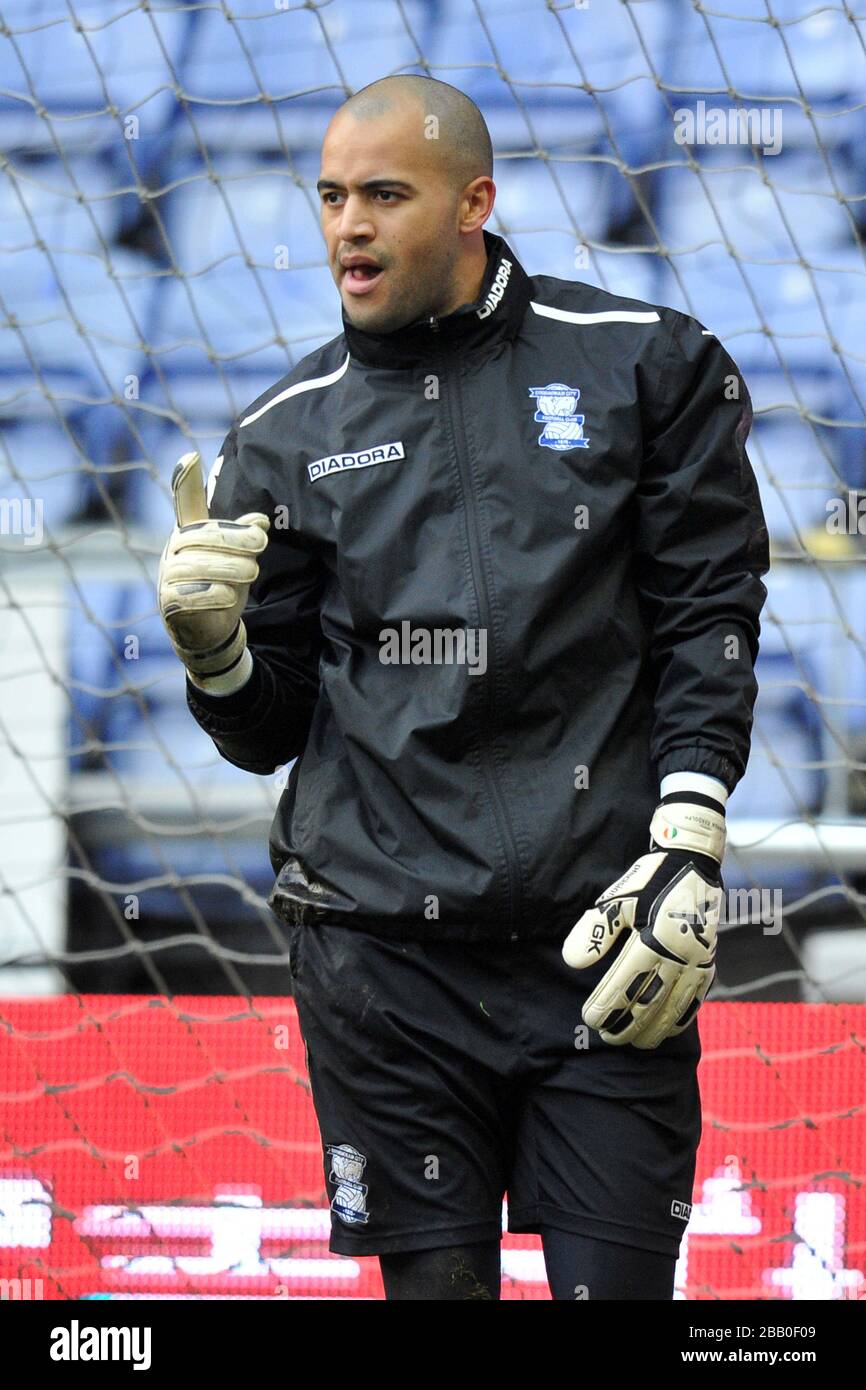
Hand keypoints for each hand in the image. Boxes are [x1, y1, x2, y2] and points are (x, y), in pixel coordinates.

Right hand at [157, 451, 269, 694]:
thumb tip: (260, 518)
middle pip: (207, 537)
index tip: (191, 456)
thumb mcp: (238, 556)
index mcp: (188, 533)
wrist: (208, 628)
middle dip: (239, 540)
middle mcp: (173, 551)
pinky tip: (230, 597)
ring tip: (251, 573)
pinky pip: (193, 595)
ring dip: (234, 569)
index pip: (186, 504)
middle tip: (261, 546)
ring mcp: (166, 577)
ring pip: (202, 567)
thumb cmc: (223, 582)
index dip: (186, 480)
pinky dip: (217, 596)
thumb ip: (245, 535)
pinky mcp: (168, 604)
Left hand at [561, 796, 724, 1048]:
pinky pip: (698, 996)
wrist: (692, 860)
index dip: (609, 1004)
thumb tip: (573, 962)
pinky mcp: (709, 959)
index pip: (627, 982)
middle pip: (652, 1000)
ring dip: (655, 1027)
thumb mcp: (617, 898)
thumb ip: (597, 930)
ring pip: (676, 1004)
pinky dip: (682, 1016)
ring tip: (637, 1043)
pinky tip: (669, 1028)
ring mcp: (699, 959)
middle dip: (629, 1023)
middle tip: (608, 1037)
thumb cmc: (649, 879)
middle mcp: (681, 953)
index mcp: (656, 938)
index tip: (591, 1019)